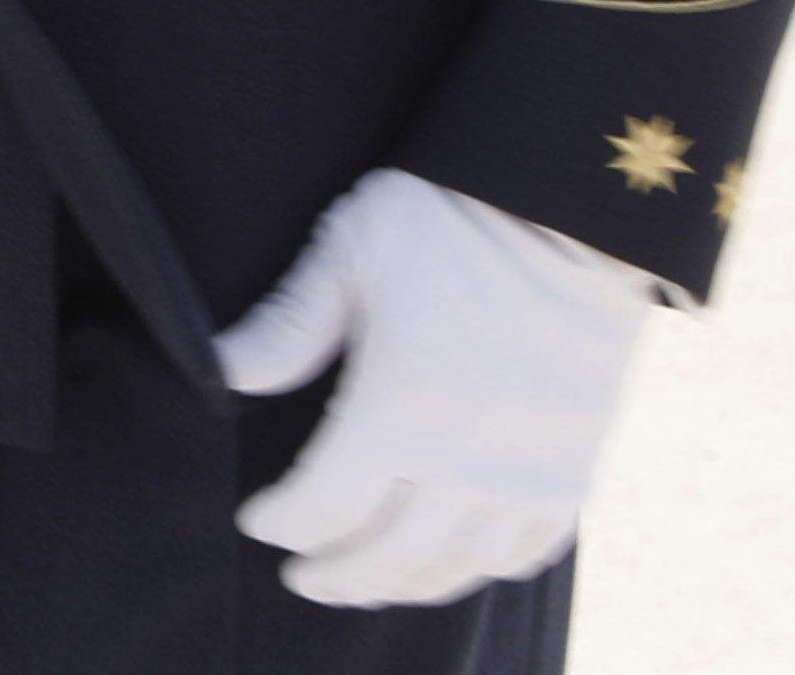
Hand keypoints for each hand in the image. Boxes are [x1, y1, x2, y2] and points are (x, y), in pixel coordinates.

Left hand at [217, 166, 659, 605]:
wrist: (574, 210)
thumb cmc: (448, 220)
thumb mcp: (348, 255)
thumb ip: (286, 328)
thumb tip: (216, 373)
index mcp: (401, 407)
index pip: (325, 504)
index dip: (284, 523)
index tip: (258, 521)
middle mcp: (468, 458)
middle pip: (389, 554)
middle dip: (337, 574)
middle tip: (302, 576)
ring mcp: (530, 472)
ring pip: (458, 566)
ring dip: (405, 584)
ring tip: (366, 580)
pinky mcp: (578, 468)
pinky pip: (526, 549)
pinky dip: (480, 567)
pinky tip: (452, 560)